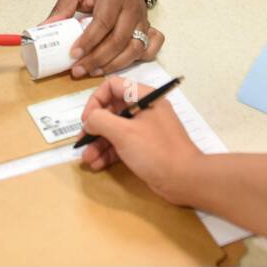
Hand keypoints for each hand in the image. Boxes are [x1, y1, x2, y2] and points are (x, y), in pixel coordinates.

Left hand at [46, 0, 163, 76]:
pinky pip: (149, 49)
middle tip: (78, 70)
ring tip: (93, 71)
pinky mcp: (148, 28)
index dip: (89, 41)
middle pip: (119, 40)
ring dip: (114, 65)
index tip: (73, 54)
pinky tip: (118, 66)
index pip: (103, 22)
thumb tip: (44, 28)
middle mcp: (132, 8)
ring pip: (135, 49)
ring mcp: (143, 20)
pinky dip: (136, 60)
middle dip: (97, 59)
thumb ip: (62, 8)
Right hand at [79, 76, 203, 205]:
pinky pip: (122, 144)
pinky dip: (109, 152)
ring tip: (87, 159)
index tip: (87, 120)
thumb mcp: (124, 133)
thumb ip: (101, 120)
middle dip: (94, 127)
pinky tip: (97, 164)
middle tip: (82, 142)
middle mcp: (145, 109)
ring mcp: (145, 129)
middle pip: (111, 110)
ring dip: (98, 143)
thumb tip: (89, 120)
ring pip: (115, 130)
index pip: (113, 86)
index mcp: (144, 97)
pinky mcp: (145, 147)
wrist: (185, 179)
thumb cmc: (155, 151)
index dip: (96, 101)